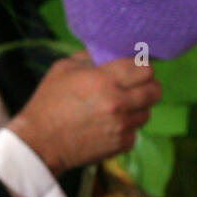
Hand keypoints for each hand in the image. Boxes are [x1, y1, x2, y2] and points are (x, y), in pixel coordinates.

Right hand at [9, 54, 160, 176]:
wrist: (40, 142)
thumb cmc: (49, 102)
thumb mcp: (63, 68)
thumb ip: (91, 58)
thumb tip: (110, 52)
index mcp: (105, 80)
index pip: (145, 68)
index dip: (141, 67)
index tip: (133, 68)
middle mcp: (119, 103)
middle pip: (155, 90)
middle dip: (146, 86)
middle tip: (133, 86)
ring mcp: (122, 125)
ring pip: (148, 112)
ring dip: (137, 108)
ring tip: (119, 107)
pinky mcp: (122, 144)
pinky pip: (136, 131)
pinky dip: (127, 127)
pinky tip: (110, 125)